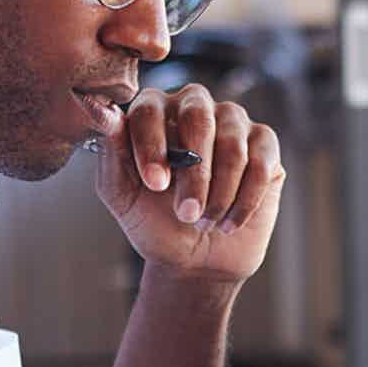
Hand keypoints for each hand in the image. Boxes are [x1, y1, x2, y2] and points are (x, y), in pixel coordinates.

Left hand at [96, 84, 285, 284]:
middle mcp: (195, 106)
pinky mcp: (265, 145)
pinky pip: (261, 164)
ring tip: (204, 222)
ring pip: (232, 144)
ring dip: (218, 193)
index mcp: (154, 111)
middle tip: (187, 213)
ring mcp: (233, 123)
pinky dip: (244, 200)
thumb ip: (111, 153)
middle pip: (198, 117)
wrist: (194, 259)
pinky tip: (227, 224)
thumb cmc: (155, 222)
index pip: (150, 110)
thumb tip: (102, 111)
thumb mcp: (122, 195)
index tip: (155, 185)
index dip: (152, 146)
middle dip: (194, 173)